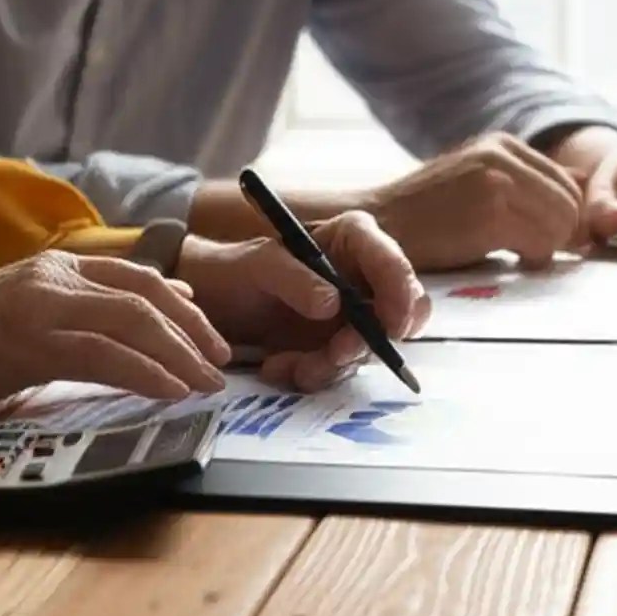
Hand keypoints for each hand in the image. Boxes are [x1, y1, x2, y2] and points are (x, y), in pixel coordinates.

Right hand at [0, 251, 231, 418]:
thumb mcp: (38, 312)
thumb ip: (94, 308)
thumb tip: (165, 305)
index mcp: (60, 267)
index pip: (141, 277)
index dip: (185, 306)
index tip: (212, 336)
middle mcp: (57, 279)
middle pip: (147, 296)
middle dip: (193, 331)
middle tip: (220, 362)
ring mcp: (44, 307)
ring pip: (133, 322)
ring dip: (179, 356)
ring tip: (206, 383)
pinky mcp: (30, 343)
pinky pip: (103, 355)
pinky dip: (145, 373)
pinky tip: (170, 390)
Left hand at [177, 212, 431, 391]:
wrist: (214, 302)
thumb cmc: (235, 269)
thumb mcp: (258, 266)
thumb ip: (295, 279)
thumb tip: (334, 305)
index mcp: (354, 240)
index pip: (393, 264)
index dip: (402, 294)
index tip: (390, 327)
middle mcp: (364, 277)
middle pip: (401, 313)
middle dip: (370, 341)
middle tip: (335, 354)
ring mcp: (354, 315)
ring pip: (369, 349)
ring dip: (330, 365)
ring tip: (283, 365)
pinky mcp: (338, 344)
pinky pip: (342, 369)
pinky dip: (312, 374)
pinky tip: (278, 366)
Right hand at [366, 132, 580, 270]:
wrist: (377, 227)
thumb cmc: (426, 218)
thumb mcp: (478, 185)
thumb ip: (527, 185)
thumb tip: (584, 188)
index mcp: (503, 145)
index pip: (568, 183)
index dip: (566, 220)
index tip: (546, 243)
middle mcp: (503, 155)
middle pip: (571, 205)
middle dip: (560, 237)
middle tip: (531, 255)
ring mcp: (498, 181)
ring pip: (561, 225)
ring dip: (545, 250)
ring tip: (513, 258)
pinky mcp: (491, 213)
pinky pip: (541, 243)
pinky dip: (530, 260)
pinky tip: (503, 262)